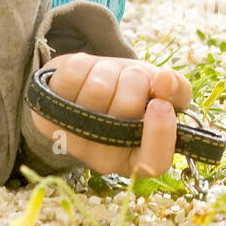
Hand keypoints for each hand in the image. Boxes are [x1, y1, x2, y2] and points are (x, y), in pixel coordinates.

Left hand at [29, 54, 192, 180]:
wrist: (89, 84)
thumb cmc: (131, 93)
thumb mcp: (161, 93)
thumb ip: (177, 91)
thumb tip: (165, 81)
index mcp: (138, 159)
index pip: (154, 162)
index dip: (160, 133)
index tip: (160, 104)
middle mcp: (105, 159)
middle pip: (126, 109)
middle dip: (135, 79)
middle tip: (131, 79)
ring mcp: (74, 140)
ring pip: (98, 89)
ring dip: (109, 70)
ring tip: (109, 77)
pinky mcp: (49, 117)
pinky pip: (71, 76)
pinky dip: (83, 63)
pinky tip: (86, 75)